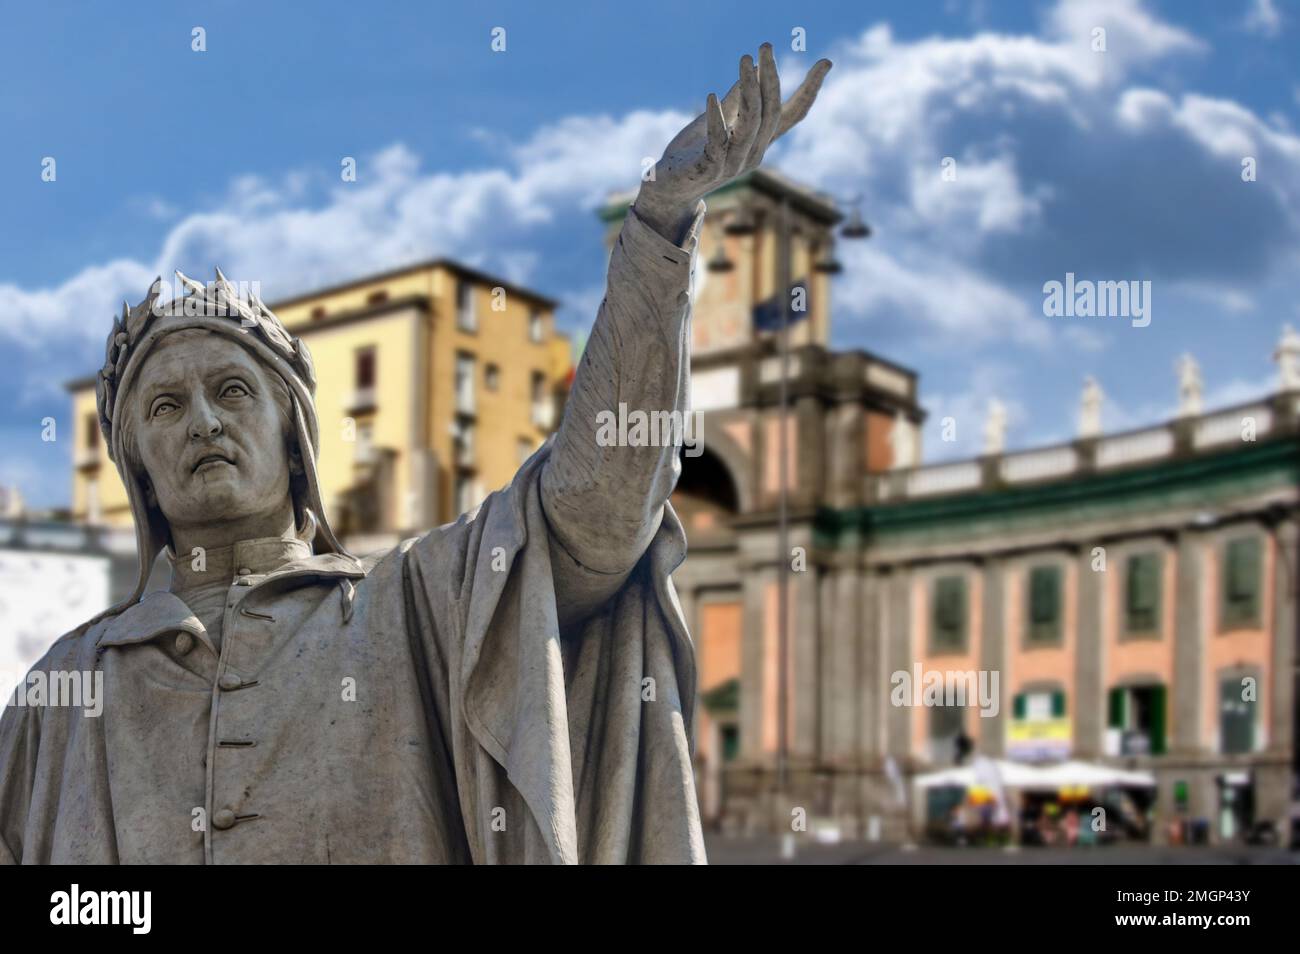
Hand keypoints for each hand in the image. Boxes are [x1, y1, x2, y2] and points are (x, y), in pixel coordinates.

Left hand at [635, 44, 831, 243]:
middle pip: (771, 112)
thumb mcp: (715, 121)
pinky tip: (711, 97)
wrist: (668, 190)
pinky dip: (716, 118)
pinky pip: (718, 142)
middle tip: (765, 46)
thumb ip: (734, 100)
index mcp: (760, 142)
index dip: (810, 90)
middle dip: (771, 77)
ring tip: (744, 59)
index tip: (826, 62)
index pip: (793, 114)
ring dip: (748, 89)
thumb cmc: (692, 154)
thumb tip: (752, 69)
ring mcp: (733, 164)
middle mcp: (754, 153)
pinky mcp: (710, 169)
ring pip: (750, 124)